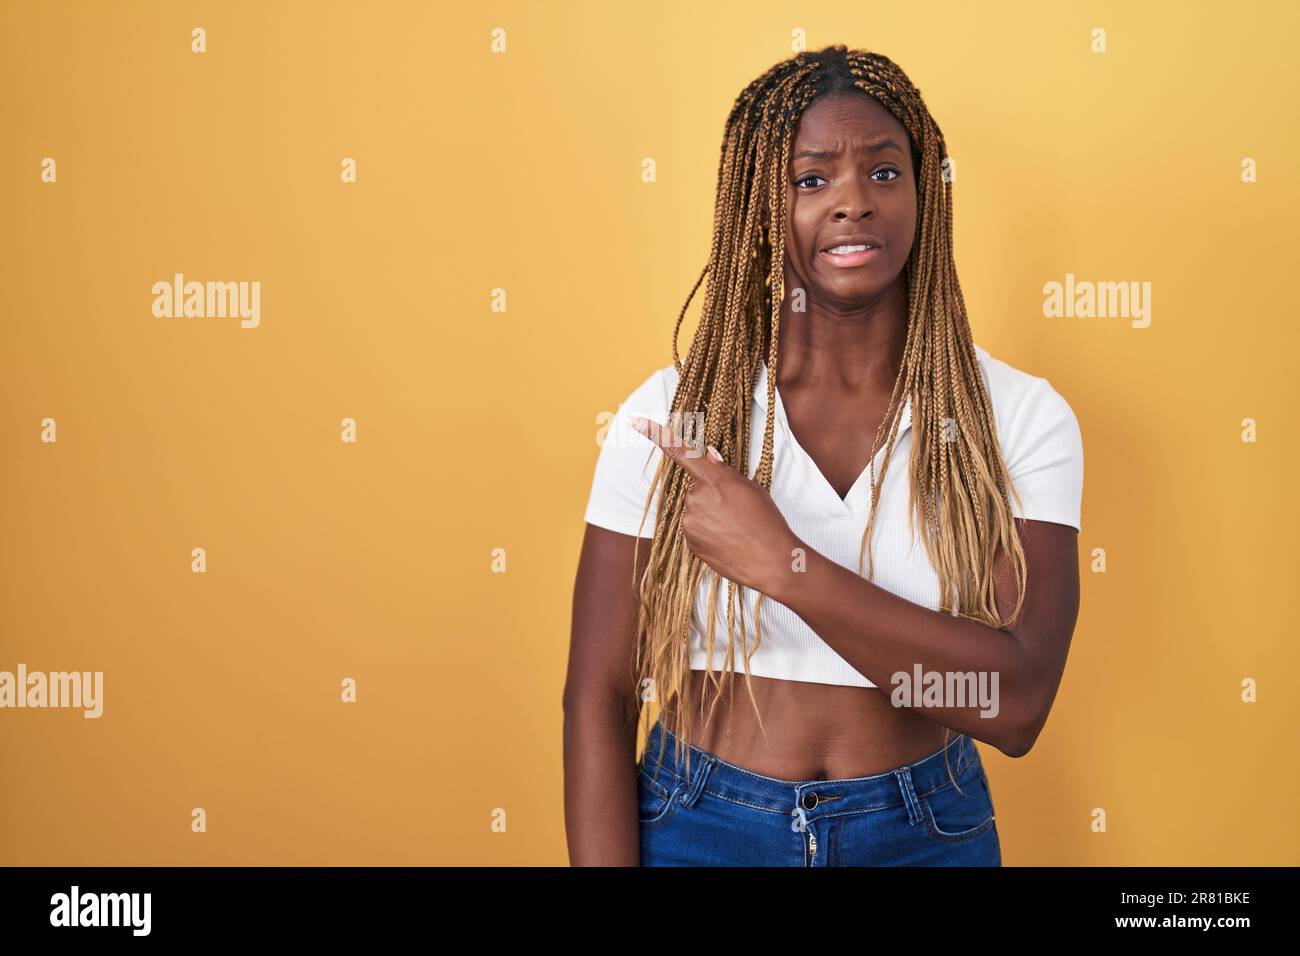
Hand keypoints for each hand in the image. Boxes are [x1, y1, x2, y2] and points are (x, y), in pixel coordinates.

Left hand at [630, 415, 801, 597]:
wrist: (771, 562)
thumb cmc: (767, 522)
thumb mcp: (751, 488)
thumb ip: (723, 471)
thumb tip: (707, 455)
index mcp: (714, 480)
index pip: (681, 452)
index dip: (657, 434)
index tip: (636, 421)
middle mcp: (696, 499)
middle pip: (697, 489)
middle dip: (712, 496)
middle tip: (737, 510)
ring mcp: (690, 522)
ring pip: (696, 511)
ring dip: (711, 516)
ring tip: (736, 528)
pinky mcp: (689, 543)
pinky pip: (695, 530)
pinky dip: (709, 533)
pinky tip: (728, 540)